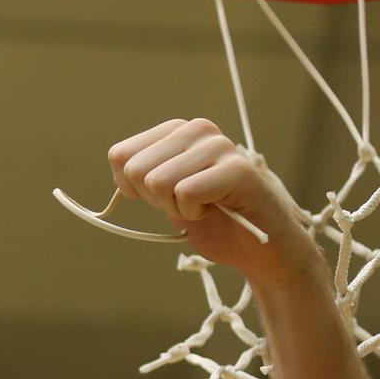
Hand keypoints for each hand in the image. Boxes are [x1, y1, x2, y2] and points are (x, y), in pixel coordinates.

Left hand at [109, 118, 324, 289]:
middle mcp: (199, 129)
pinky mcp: (238, 170)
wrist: (260, 249)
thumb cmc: (214, 222)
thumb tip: (119, 172)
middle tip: (188, 205)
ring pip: (158, 182)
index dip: (131, 189)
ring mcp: (220, 146)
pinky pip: (186, 193)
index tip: (164, 197)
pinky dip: (194, 213)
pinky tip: (218, 209)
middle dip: (154, 200)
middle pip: (135, 170)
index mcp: (178, 131)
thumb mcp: (165, 197)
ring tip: (205, 206)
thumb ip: (142, 178)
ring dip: (177, 208)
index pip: (120, 155)